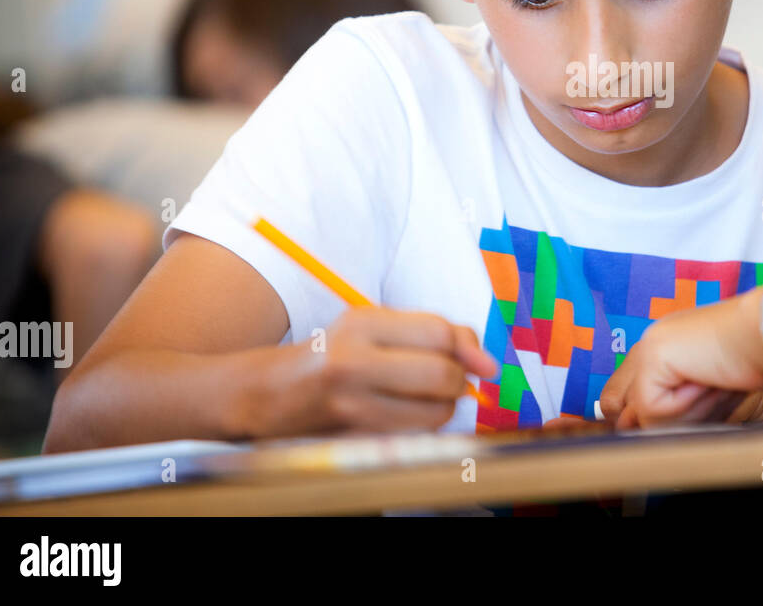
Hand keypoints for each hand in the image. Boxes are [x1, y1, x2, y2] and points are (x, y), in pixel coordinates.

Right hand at [260, 306, 497, 436]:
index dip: (467, 348)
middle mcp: (354, 362)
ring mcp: (351, 405)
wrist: (274, 393)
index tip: (477, 361)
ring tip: (425, 396)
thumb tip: (488, 364)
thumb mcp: (378, 325)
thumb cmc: (338, 352)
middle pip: (441, 374)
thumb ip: (435, 332)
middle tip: (450, 380)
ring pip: (434, 411)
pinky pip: (415, 436)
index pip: (438, 332)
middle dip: (459, 380)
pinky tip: (408, 414)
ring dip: (445, 407)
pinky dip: (424, 426)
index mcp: (362, 324)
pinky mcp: (353, 438)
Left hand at [599, 290, 762, 427]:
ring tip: (713, 384)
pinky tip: (709, 379)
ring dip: (685, 414)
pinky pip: (654, 410)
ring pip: (643, 416)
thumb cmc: (758, 359)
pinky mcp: (653, 355)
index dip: (634, 419)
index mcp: (662, 348)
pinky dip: (687, 406)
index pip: (619, 396)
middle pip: (623, 410)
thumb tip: (631, 429)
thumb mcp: (706, 391)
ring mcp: (649, 347)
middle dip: (663, 420)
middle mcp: (649, 344)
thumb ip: (670, 409)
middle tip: (705, 395)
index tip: (655, 425)